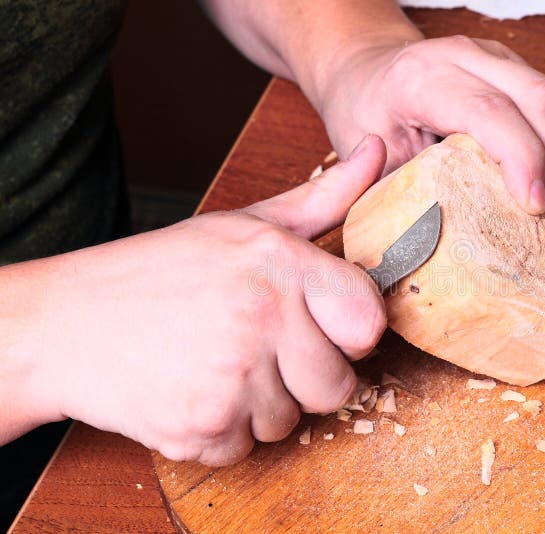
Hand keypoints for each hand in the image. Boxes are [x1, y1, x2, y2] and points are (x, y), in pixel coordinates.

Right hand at [7, 135, 387, 465]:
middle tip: (261, 347)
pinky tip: (196, 389)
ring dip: (262, 403)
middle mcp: (263, 321)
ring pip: (291, 421)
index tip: (324, 325)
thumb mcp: (243, 225)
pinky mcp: (204, 428)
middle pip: (336, 386)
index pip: (368, 323)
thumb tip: (376, 153)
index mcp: (281, 265)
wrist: (68, 324)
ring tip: (220, 363)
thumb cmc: (162, 270)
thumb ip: (323, 198)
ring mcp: (233, 380)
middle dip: (306, 376)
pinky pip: (247, 448)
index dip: (350, 330)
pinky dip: (226, 430)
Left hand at [317, 35, 544, 227]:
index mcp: (423, 77)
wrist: (365, 73)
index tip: (534, 208)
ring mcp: (493, 56)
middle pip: (537, 98)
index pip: (487, 111)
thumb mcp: (368, 157)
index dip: (519, 158)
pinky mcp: (509, 68)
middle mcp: (464, 56)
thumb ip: (404, 187)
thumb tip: (444, 239)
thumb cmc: (364, 114)